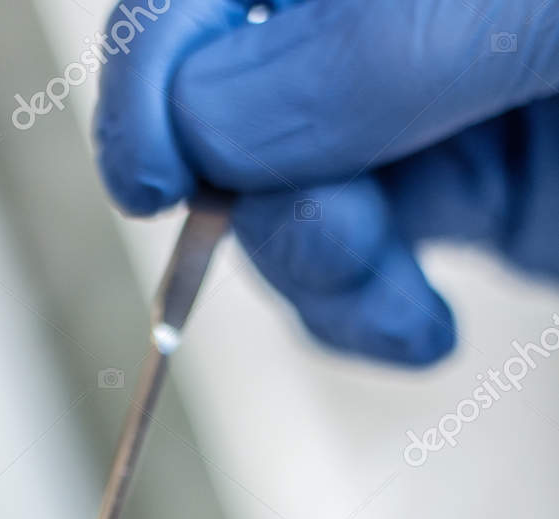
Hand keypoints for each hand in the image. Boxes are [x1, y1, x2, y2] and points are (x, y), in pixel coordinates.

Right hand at [95, 0, 558, 363]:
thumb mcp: (522, 12)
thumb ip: (365, 49)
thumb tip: (202, 121)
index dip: (152, 73)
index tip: (153, 176)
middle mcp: (381, 20)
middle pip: (221, 112)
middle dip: (255, 202)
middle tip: (344, 234)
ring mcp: (420, 104)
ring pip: (279, 205)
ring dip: (315, 276)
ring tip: (398, 297)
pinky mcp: (466, 189)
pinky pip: (355, 268)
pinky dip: (364, 324)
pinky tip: (427, 332)